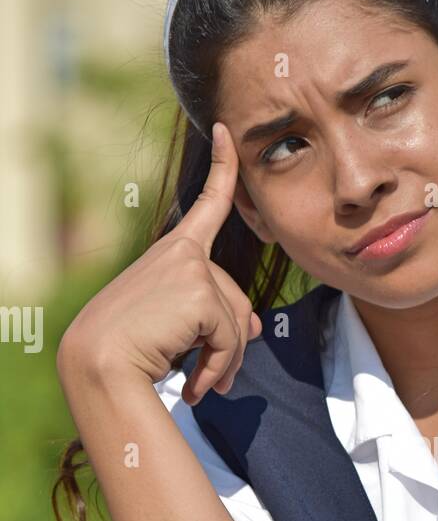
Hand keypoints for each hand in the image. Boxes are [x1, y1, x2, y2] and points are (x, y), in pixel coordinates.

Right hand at [57, 122, 261, 404]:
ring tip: (204, 385)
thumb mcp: (179, 326)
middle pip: (236, 298)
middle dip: (232, 342)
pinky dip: (219, 368)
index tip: (227, 133)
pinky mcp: (199, 290)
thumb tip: (255, 330)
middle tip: (217, 378)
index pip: (208, 206)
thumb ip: (220, 318)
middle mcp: (182, 253)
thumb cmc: (130, 348)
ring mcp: (191, 268)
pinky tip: (197, 387)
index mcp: (172, 253)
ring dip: (225, 362)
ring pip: (237, 321)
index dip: (224, 168)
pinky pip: (230, 337)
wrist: (100, 364)